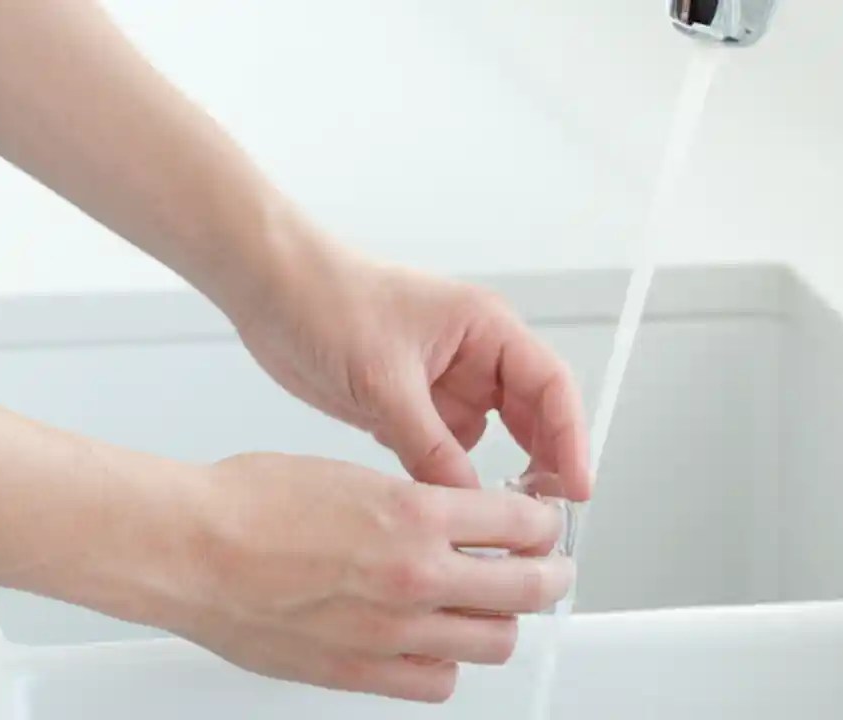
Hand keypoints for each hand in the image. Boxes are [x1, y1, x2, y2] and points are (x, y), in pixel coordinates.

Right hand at [168, 453, 570, 701]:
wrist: (188, 548)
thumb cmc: (252, 502)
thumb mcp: (356, 473)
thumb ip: (419, 504)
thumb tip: (460, 520)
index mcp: (416, 515)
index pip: (524, 525)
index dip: (545, 524)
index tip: (542, 525)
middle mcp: (414, 577)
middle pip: (528, 590)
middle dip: (549, 575)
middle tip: (548, 568)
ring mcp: (391, 633)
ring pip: (495, 642)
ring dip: (503, 621)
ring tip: (492, 606)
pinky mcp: (359, 673)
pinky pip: (438, 683)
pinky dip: (449, 664)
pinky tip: (436, 642)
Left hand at [231, 236, 590, 499]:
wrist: (267, 290)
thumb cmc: (327, 302)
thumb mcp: (384, 381)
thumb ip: (430, 446)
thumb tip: (470, 502)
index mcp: (486, 329)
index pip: (551, 387)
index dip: (571, 439)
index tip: (575, 488)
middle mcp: (475, 357)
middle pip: (533, 417)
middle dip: (542, 464)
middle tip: (543, 518)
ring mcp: (444, 384)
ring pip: (490, 441)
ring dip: (496, 477)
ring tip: (500, 522)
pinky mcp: (411, 407)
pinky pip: (445, 453)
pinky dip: (449, 481)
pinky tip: (447, 510)